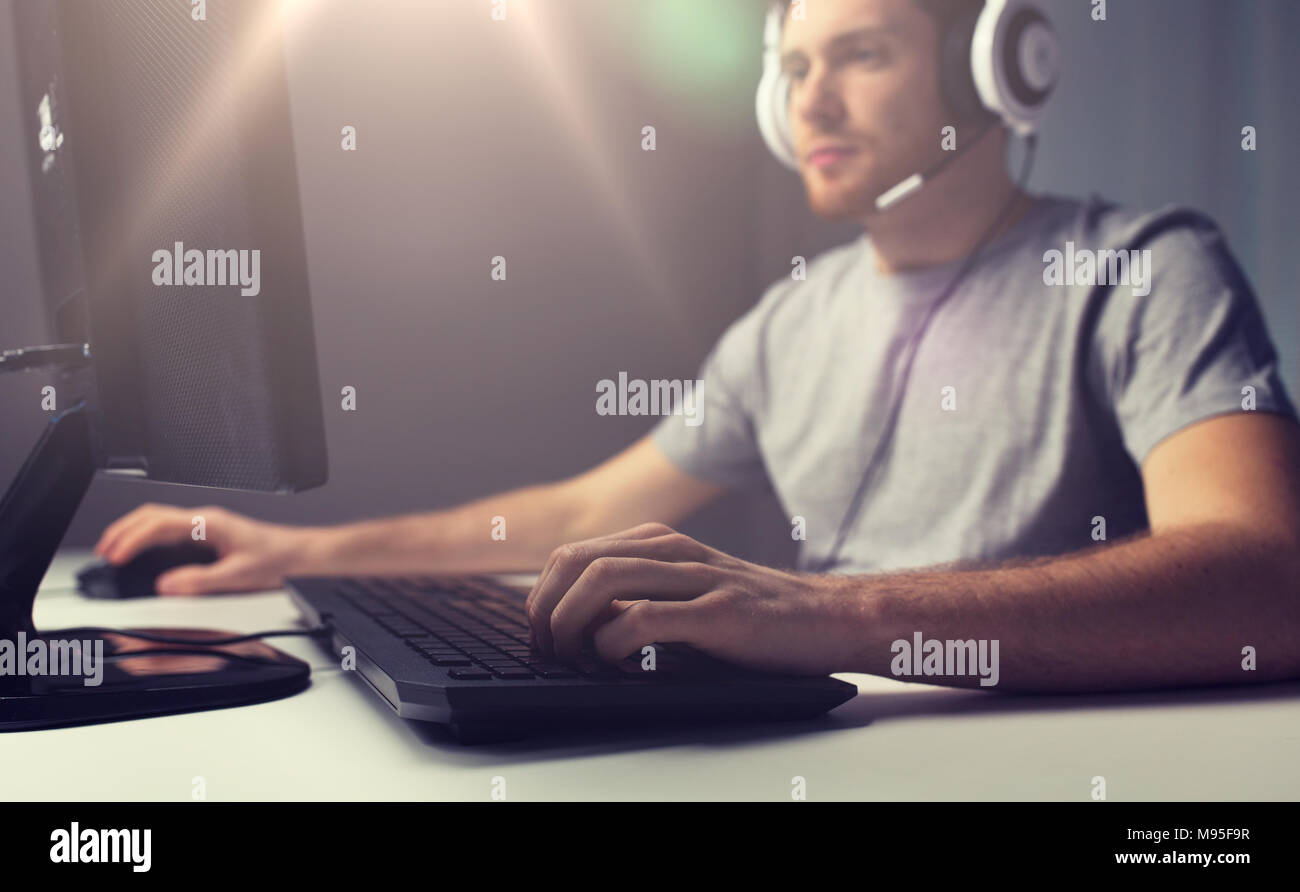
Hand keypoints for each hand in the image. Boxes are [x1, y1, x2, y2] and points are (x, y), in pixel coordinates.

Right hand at [93, 504, 315, 594]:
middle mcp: (204, 520)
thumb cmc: (277, 559)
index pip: (159, 524)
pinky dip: (148, 539)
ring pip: (158, 520)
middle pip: (152, 516)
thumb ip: (201, 581)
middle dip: (123, 531)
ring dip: (133, 532)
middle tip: (104, 552)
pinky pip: (169, 530)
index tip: (115, 555)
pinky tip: (142, 552)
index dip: (132, 539)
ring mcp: (205, 526)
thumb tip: (167, 585)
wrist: (299, 555)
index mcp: (209, 524)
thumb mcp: (238, 576)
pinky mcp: (207, 535)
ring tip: (114, 550)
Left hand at [524, 522, 867, 674]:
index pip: (573, 553)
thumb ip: (642, 592)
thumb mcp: (689, 588)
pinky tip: (615, 663)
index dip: (541, 595)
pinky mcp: (720, 612)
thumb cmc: (756, 613)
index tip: (538, 636)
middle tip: (544, 650)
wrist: (829, 618)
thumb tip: (578, 623)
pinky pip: (646, 617)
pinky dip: (614, 642)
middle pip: (577, 561)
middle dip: (544, 608)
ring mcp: (698, 577)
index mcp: (660, 543)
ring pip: (603, 581)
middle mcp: (674, 550)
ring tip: (569, 656)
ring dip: (569, 622)